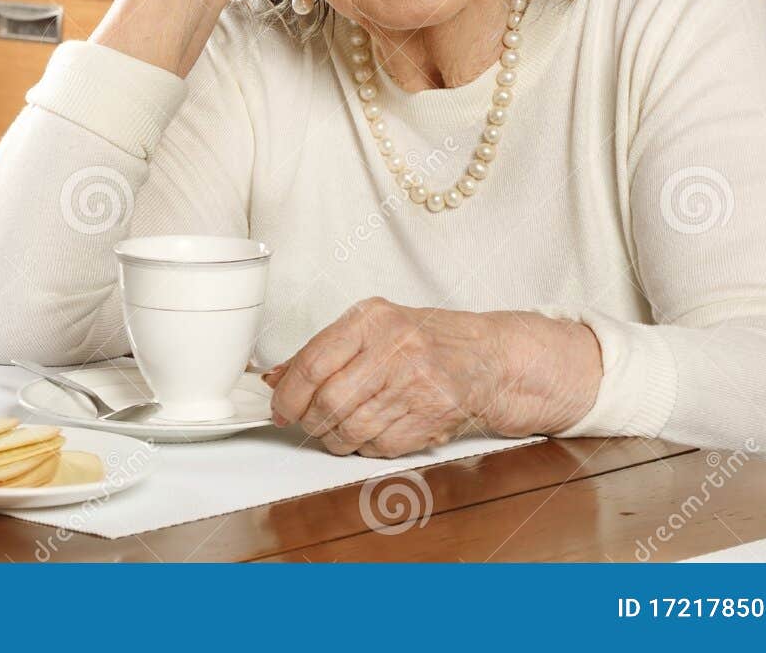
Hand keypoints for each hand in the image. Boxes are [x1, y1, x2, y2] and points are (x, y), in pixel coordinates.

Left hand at [262, 298, 601, 457]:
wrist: (489, 358)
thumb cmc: (428, 340)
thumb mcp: (374, 328)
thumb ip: (324, 351)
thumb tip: (276, 377)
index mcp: (372, 319)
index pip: (313, 363)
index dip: (288, 394)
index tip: (279, 407)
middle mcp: (394, 348)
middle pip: (328, 401)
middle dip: (308, 420)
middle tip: (304, 422)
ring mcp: (415, 384)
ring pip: (351, 429)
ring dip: (333, 438)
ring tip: (336, 429)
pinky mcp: (430, 417)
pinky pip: (378, 446)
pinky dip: (364, 447)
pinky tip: (370, 432)